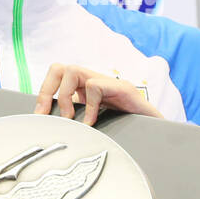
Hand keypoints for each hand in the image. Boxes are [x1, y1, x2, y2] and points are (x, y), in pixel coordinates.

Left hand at [33, 64, 163, 125]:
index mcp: (87, 88)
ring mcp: (110, 83)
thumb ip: (78, 121)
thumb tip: (52, 129)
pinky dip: (89, 106)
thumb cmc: (128, 130)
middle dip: (48, 90)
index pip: (57, 76)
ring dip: (65, 96)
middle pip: (59, 67)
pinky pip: (95, 86)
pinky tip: (92, 123)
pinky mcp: (124, 89)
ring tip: (71, 118)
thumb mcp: (97, 124)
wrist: (160, 131)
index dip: (44, 93)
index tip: (40, 115)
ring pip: (73, 70)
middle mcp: (96, 81)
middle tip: (48, 114)